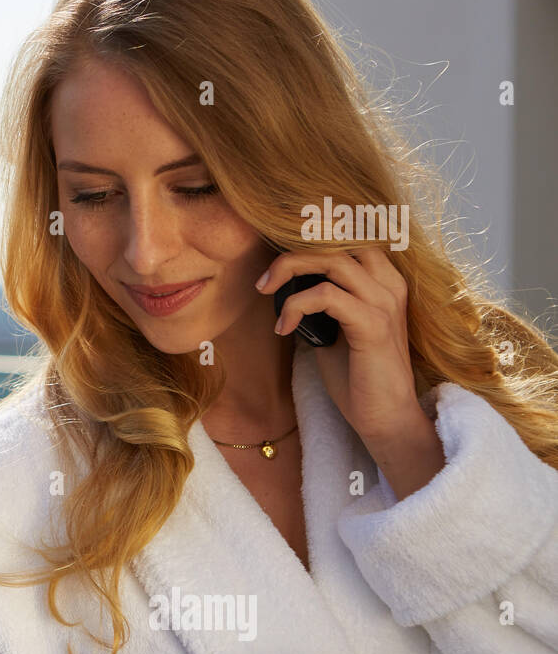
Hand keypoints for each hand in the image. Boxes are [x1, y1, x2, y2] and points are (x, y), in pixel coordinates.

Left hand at [256, 249, 425, 445]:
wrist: (385, 417)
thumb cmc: (358, 376)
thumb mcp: (334, 329)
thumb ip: (320, 302)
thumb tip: (285, 284)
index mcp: (383, 281)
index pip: (350, 235)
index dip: (312, 235)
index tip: (277, 257)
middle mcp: (389, 284)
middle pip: (340, 238)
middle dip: (295, 247)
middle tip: (265, 277)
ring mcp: (384, 303)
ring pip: (332, 259)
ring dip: (290, 268)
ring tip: (265, 291)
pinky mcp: (373, 326)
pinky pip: (327, 296)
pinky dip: (296, 305)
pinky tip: (283, 327)